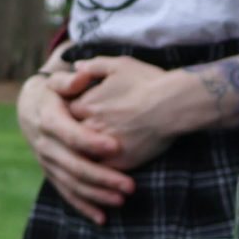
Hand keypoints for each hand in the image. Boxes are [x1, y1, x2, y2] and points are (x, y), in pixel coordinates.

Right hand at [16, 62, 131, 222]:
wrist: (29, 107)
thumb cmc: (52, 91)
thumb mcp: (57, 80)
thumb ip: (70, 80)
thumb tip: (81, 77)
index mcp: (48, 119)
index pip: (70, 134)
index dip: (91, 142)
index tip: (115, 147)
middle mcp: (45, 144)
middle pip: (73, 165)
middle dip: (102, 177)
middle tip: (129, 185)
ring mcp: (47, 162)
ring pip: (71, 183)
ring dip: (96, 194)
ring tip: (122, 199)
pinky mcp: (51, 173)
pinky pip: (66, 192)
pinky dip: (83, 206)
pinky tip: (102, 218)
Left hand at [64, 55, 193, 171]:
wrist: (173, 104)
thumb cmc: (147, 82)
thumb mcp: (119, 65)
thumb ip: (94, 65)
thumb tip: (76, 66)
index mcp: (85, 106)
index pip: (65, 115)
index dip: (72, 115)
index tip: (80, 115)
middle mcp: (88, 128)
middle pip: (71, 139)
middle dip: (75, 138)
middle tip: (84, 138)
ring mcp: (102, 148)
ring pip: (84, 158)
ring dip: (87, 157)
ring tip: (96, 157)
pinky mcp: (118, 164)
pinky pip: (102, 173)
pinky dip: (102, 173)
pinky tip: (108, 172)